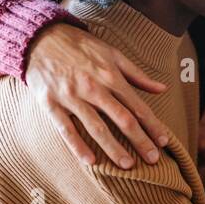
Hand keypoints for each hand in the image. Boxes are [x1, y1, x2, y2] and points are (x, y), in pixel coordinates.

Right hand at [27, 23, 171, 168]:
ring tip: (128, 166)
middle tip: (153, 160)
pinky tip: (90, 161)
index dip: (153, 125)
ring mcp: (71, 97)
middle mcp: (93, 88)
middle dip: (139, 141)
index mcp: (111, 76)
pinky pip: (66, 129)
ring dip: (113, 148)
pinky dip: (77, 146)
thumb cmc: (80, 47)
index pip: (137, 106)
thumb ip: (137, 74)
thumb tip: (162, 89)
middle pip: (122, 119)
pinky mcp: (50, 104)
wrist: (40, 38)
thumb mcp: (112, 54)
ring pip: (96, 128)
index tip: (164, 141)